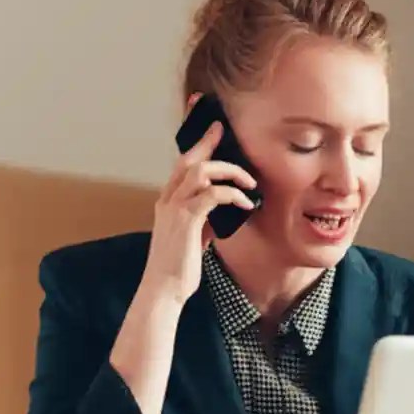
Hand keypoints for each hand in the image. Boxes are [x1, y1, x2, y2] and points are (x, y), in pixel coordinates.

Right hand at [139, 119, 256, 304]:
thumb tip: (223, 208)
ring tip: (249, 181)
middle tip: (223, 128)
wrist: (164, 289)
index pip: (180, 164)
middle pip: (187, 159)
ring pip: (200, 171)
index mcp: (167, 201)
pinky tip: (246, 203)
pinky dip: (233, 194)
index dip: (194, 142)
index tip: (208, 125)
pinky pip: (213, 194)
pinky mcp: (186, 220)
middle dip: (207, 141)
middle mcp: (167, 200)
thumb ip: (203, 217)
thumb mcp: (193, 236)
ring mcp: (175, 208)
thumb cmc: (178, 266)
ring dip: (228, 170)